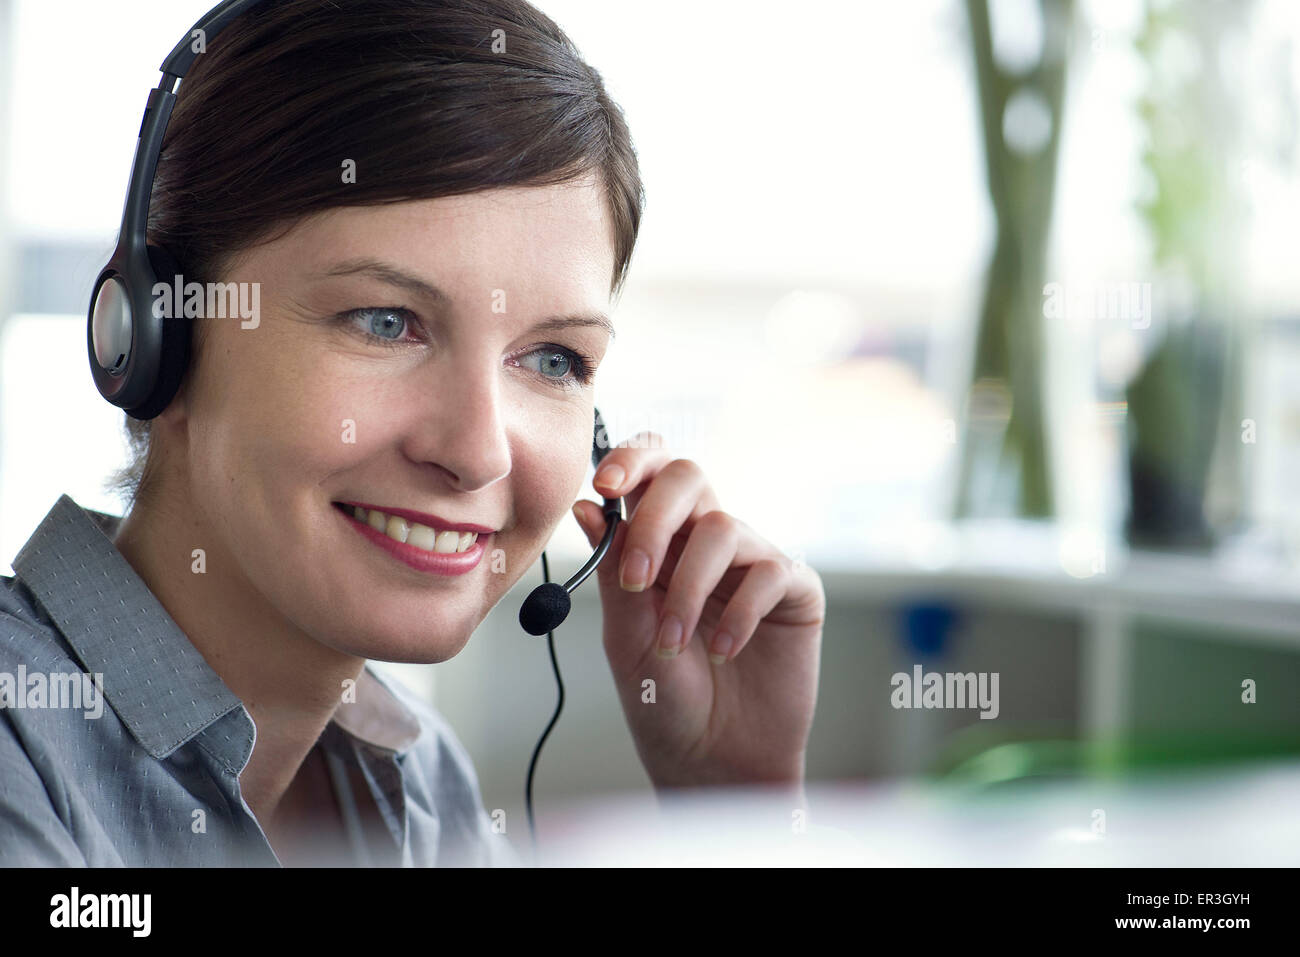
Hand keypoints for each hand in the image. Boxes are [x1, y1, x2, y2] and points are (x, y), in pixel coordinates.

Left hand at [570, 432, 823, 794]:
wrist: (711, 760)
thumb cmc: (663, 700)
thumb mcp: (624, 637)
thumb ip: (613, 572)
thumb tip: (588, 508)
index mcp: (659, 542)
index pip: (650, 474)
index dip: (630, 462)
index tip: (603, 486)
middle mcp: (705, 542)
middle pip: (689, 476)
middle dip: (656, 518)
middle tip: (637, 579)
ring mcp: (752, 562)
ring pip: (722, 527)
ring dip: (689, 589)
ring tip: (672, 645)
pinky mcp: (794, 591)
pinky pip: (768, 572)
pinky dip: (737, 614)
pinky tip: (724, 652)